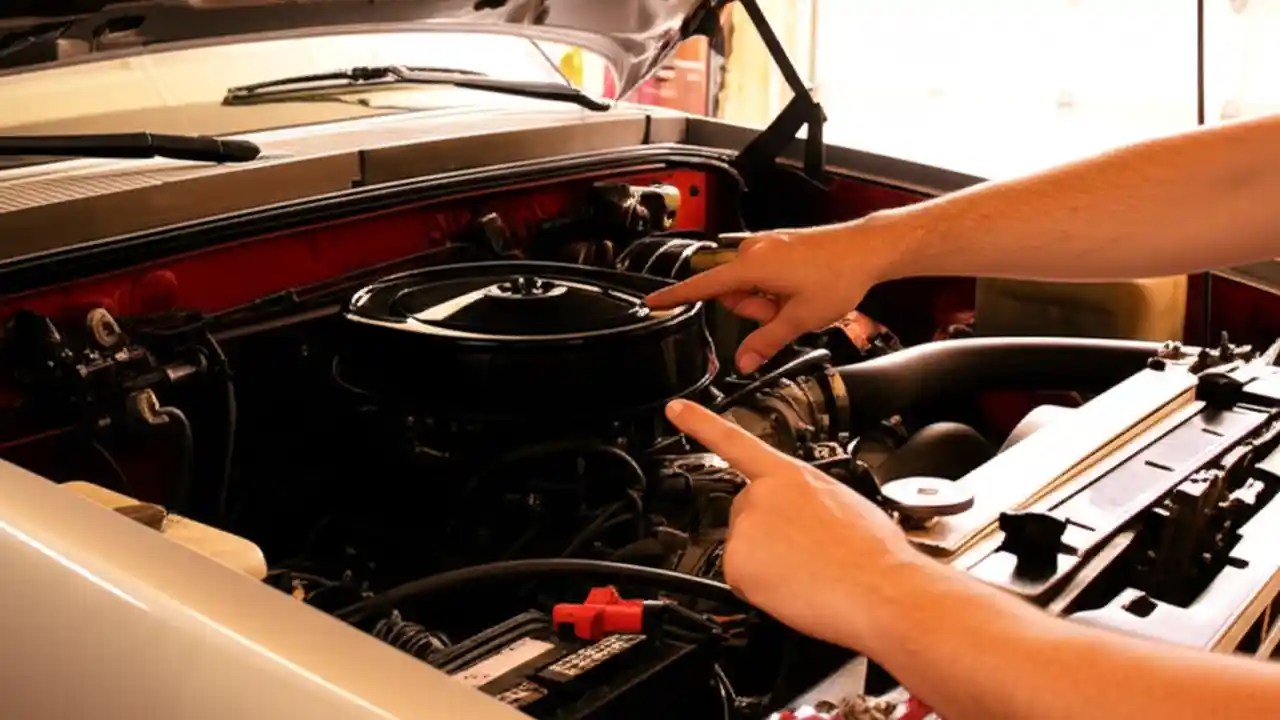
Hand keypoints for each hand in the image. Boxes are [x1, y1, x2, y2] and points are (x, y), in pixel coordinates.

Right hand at [645, 221, 904, 373]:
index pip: (702, 285)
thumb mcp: (800, 318)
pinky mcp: (777, 247)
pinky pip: (762, 275)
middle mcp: (753, 251)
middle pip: (732, 293)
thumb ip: (766, 341)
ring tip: (797, 300)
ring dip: (767, 301)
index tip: (652, 301)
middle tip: (785, 312)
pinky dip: (775, 290)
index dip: (675, 296)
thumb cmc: (838, 275)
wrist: (867, 249)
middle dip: (754, 310)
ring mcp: (765, 247)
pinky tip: (801, 290)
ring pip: (749, 286)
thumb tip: (744, 362)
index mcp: (751, 266)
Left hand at [664, 398, 923, 652]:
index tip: (675, 409)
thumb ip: (806, 499)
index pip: (736, 441)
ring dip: (767, 564)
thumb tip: (801, 517)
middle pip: (744, 514)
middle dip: (767, 536)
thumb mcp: (842, 504)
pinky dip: (761, 589)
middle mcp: (761, 495)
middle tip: (806, 554)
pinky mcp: (736, 562)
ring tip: (808, 572)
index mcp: (790, 475)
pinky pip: (741, 579)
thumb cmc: (872, 554)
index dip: (701, 423)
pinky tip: (793, 588)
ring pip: (744, 550)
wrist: (881, 590)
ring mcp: (746, 527)